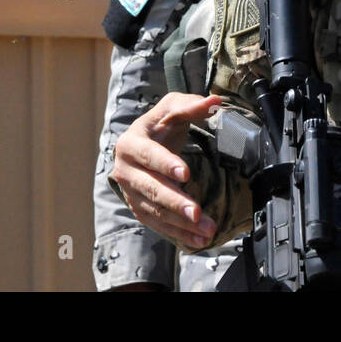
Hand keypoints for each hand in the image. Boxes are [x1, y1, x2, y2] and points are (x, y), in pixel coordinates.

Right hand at [110, 92, 221, 248]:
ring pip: (155, 211)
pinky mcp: (139, 209)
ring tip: (206, 229)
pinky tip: (198, 240)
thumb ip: (191, 105)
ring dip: (181, 223)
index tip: (185, 174)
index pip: (149, 155)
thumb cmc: (159, 126)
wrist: (141, 146)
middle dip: (175, 202)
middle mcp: (126, 170)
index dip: (166, 164)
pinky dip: (179, 234)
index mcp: (131, 143)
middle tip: (196, 212)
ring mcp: (131, 193)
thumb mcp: (172, 109)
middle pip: (151, 188)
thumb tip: (215, 102)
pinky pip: (158, 225)